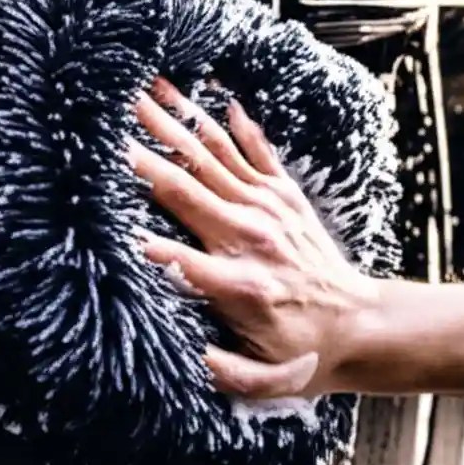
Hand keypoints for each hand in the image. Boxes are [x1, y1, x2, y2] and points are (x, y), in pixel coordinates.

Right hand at [128, 78, 389, 398]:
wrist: (360, 326)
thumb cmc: (298, 355)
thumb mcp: (256, 377)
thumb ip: (213, 366)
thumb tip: (170, 350)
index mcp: (238, 284)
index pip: (175, 253)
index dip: (136, 229)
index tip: (103, 191)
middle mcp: (252, 236)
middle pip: (186, 184)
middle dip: (146, 147)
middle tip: (111, 111)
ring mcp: (270, 209)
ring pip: (214, 154)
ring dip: (178, 120)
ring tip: (147, 87)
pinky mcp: (285, 195)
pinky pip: (255, 149)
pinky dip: (233, 120)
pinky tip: (211, 91)